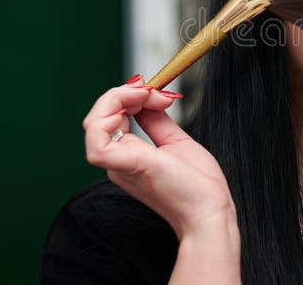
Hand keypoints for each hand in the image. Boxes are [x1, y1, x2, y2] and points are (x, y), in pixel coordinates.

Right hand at [82, 76, 237, 242]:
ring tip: (145, 94)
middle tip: (154, 91)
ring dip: (116, 98)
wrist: (209, 211)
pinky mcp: (125, 166)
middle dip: (124, 92)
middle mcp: (118, 161)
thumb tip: (149, 98)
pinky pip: (96, 142)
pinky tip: (137, 107)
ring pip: (93, 123)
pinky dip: (111, 115)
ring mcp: (119, 164)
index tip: (159, 93)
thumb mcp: (175, 142)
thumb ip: (156, 120)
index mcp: (128, 156)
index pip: (109, 118)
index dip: (129, 96)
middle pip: (98, 116)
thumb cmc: (198, 187)